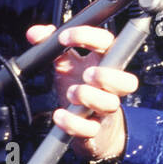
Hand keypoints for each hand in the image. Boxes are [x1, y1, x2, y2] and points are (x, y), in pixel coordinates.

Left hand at [24, 23, 138, 162]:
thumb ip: (51, 47)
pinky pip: (90, 129)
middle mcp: (110, 88)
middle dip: (106, 76)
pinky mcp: (94, 130)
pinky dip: (73, 123)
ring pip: (110, 104)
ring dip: (89, 97)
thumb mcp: (66, 65)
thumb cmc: (80, 88)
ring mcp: (105, 110)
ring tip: (71, 93)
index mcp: (104, 64)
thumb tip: (34, 33)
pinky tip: (60, 115)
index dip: (88, 36)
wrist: (89, 126)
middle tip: (87, 74)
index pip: (107, 43)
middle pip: (127, 81)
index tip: (64, 37)